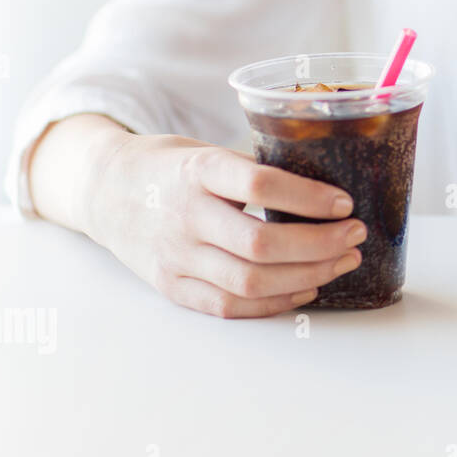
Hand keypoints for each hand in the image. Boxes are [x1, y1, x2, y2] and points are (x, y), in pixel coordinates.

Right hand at [81, 131, 365, 317]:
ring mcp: (174, 256)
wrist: (101, 190)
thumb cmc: (168, 167)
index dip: (308, 198)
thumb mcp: (205, 150)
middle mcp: (183, 215)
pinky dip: (276, 302)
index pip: (258, 185)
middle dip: (320, 244)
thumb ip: (250, 170)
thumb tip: (322, 189)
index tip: (344, 203)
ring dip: (309, 275)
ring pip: (251, 282)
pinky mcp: (172, 287)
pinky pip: (230, 306)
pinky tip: (307, 287)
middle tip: (355, 235)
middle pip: (261, 244)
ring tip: (343, 261)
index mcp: (195, 171)